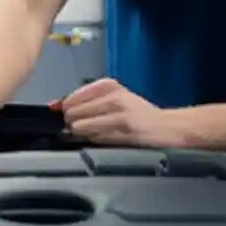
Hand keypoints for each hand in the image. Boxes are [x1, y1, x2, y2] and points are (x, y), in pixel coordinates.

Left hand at [58, 78, 193, 147]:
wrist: (168, 126)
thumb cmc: (139, 114)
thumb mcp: (115, 98)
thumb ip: (87, 100)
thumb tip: (56, 106)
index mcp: (109, 85)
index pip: (73, 96)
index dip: (66, 109)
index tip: (67, 115)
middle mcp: (113, 96)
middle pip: (74, 111)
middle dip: (71, 122)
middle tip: (78, 127)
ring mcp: (119, 112)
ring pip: (82, 125)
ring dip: (81, 133)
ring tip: (91, 133)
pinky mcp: (124, 129)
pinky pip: (96, 137)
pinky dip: (93, 140)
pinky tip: (101, 138)